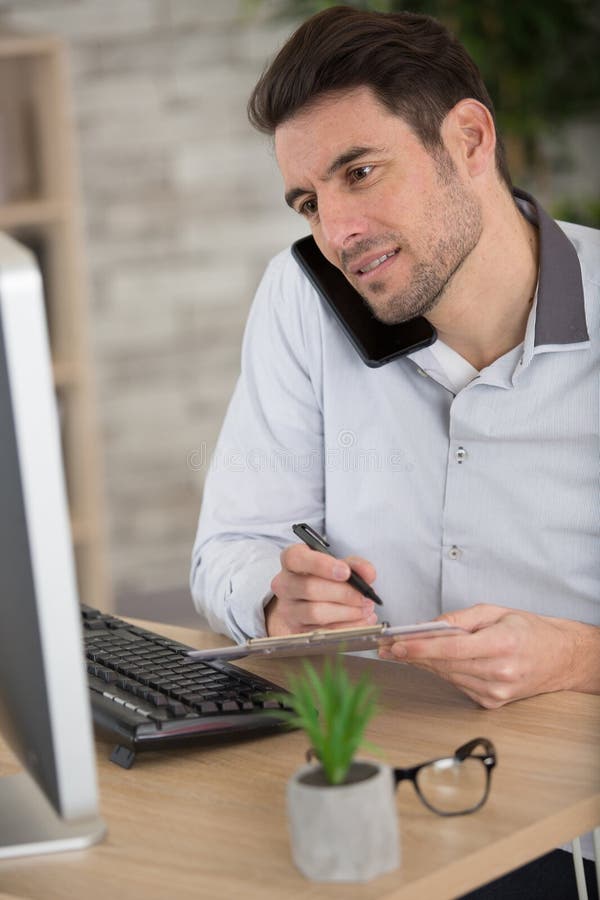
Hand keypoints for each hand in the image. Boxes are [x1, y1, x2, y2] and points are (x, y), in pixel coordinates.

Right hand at [265, 543, 378, 635]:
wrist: (306, 603)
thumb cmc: (323, 579)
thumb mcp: (338, 565)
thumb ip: (355, 565)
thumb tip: (368, 573)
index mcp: (292, 561)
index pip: (296, 558)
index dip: (321, 564)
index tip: (345, 572)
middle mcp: (285, 584)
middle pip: (309, 588)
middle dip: (343, 593)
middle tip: (364, 596)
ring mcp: (288, 609)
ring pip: (315, 613)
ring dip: (346, 612)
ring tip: (364, 609)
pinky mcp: (297, 631)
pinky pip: (322, 632)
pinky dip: (346, 628)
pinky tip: (361, 622)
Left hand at [378, 604, 599, 707]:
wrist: (561, 658)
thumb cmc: (531, 631)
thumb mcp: (496, 612)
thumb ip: (461, 619)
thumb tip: (430, 626)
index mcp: (502, 645)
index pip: (451, 649)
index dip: (421, 647)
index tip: (397, 644)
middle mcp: (499, 673)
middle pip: (444, 665)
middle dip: (413, 654)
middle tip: (388, 646)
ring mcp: (496, 692)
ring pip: (447, 676)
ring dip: (423, 663)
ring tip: (401, 651)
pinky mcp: (492, 702)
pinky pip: (458, 685)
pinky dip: (443, 671)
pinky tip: (431, 661)